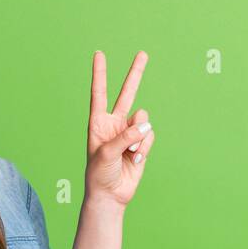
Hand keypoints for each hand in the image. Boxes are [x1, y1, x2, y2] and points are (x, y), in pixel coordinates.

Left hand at [85, 50, 155, 207]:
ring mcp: (129, 133)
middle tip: (143, 53)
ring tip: (129, 152)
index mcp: (98, 123)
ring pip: (143, 120)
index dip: (100, 74)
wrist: (110, 195)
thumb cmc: (99, 174)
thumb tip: (145, 126)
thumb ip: (125, 136)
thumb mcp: (106, 153)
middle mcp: (114, 124)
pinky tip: (136, 159)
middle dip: (135, 74)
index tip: (99, 54)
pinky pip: (149, 136)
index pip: (99, 94)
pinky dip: (144, 147)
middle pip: (126, 94)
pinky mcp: (141, 144)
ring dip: (138, 136)